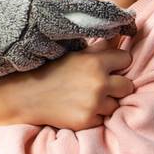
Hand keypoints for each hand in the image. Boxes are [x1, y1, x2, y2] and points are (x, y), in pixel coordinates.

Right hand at [0, 48, 134, 129]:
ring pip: (115, 105)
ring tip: (85, 98)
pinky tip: (78, 109)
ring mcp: (93, 103)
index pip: (126, 59)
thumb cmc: (51, 71)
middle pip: (127, 86)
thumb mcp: (74, 54)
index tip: (108, 67)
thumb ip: (100, 47)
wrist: (25, 96)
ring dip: (104, 103)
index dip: (117, 63)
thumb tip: (122, 33)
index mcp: (95, 61)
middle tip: (98, 87)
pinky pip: (103, 120)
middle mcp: (98, 82)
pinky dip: (93, 117)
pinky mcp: (87, 120)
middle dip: (116, 87)